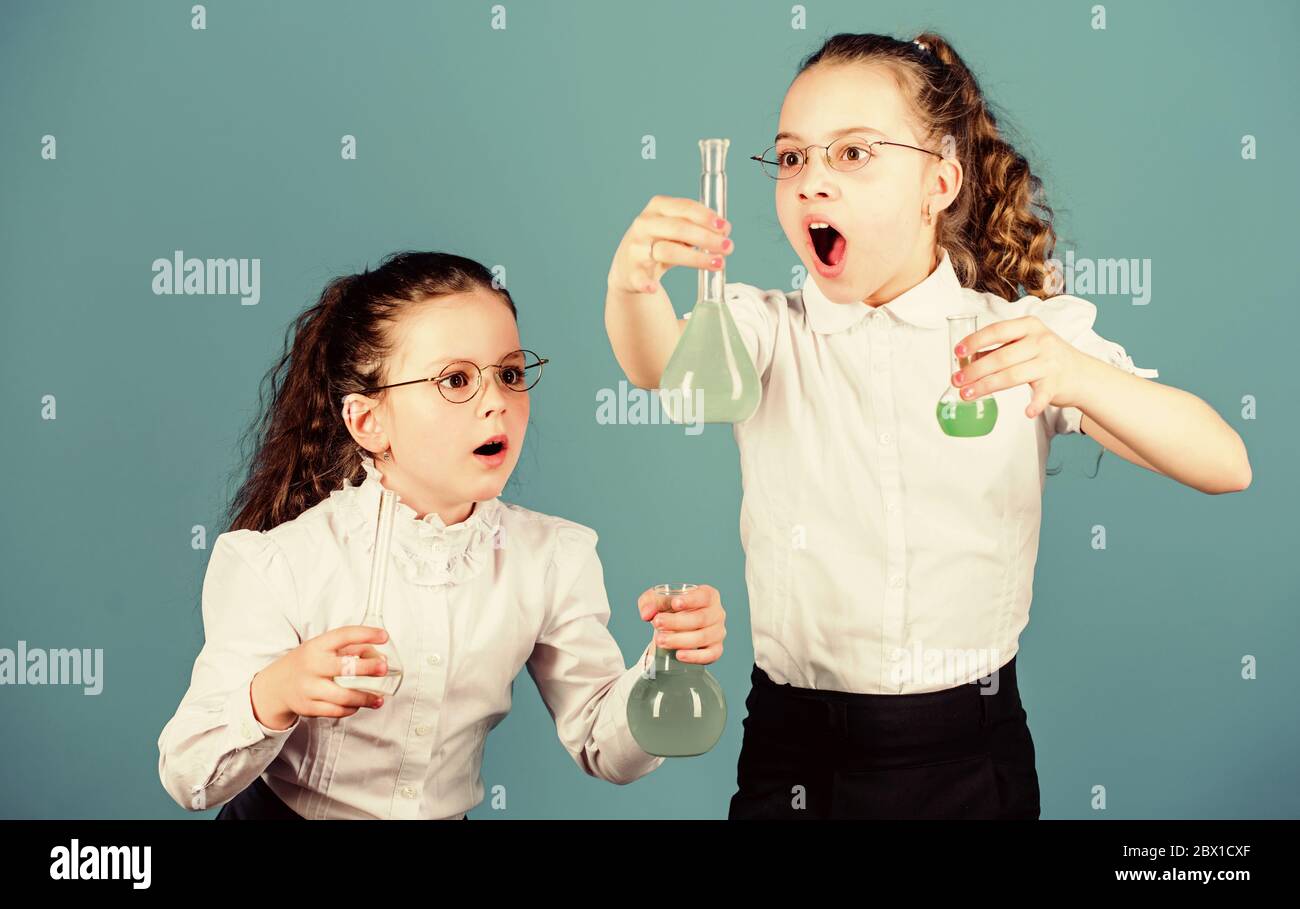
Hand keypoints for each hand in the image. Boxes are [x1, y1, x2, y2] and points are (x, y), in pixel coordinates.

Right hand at [250, 625, 390, 728]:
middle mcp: (312, 666)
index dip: (365, 634)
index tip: (383, 636)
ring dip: (365, 698)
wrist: (276, 686)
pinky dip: (351, 708)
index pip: (343, 635)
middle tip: (383, 668)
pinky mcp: (308, 707)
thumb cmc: (307, 664)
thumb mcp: (322, 649)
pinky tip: (359, 705)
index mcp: (317, 646)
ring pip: (343, 696)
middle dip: (367, 668)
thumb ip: (351, 650)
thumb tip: (379, 658)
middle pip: (344, 667)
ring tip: (378, 698)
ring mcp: (309, 688)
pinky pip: (336, 711)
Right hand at [607, 195, 732, 294]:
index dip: (706, 216)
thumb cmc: (659, 241)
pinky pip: (639, 277)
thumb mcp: (675, 226)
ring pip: (667, 251)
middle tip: (728, 247)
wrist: (627, 265)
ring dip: (695, 259)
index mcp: (658, 208)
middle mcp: (645, 224)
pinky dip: (645, 283)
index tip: (725, 227)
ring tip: (717, 264)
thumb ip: (697, 225)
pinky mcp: (631, 272)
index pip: (684, 207)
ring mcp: (636, 248)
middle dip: (706, 237)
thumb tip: (724, 231)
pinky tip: (653, 288)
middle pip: (678, 228)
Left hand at [635, 584, 725, 663]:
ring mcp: (718, 632)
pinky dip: (694, 656)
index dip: (690, 600)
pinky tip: (679, 655)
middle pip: (700, 618)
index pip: (704, 596)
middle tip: (657, 623)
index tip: (674, 603)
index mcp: (708, 595)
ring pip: (702, 637)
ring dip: (679, 640)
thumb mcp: (658, 599)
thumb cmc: (671, 608)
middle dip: (677, 622)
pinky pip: (709, 655)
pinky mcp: (716, 649)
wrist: (677, 625)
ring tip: (660, 640)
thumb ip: (650, 602)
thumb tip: (647, 614)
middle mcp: (717, 613)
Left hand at [952, 316, 1088, 417]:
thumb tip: (968, 359)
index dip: (975, 341)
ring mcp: (1050, 362)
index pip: (997, 330)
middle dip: (975, 370)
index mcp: (1029, 327)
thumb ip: (998, 349)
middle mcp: (1041, 341)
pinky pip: (1042, 395)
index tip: (958, 352)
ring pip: (1012, 375)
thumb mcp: (1024, 345)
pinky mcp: (1056, 384)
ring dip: (986, 386)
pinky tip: (1026, 412)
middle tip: (957, 380)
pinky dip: (1035, 404)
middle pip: (1001, 356)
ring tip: (967, 394)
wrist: (1081, 373)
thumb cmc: (1046, 357)